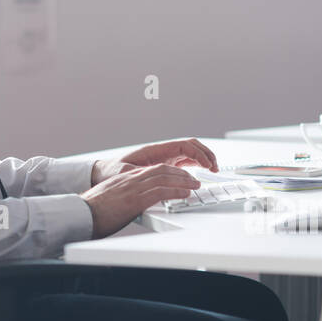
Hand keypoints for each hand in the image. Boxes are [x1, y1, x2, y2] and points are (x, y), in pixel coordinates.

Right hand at [79, 163, 201, 237]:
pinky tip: (185, 193)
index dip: (169, 172)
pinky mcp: (136, 199)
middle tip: (193, 179)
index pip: (152, 170)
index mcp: (125, 179)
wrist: (81, 214)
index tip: (179, 177)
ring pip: (165, 177)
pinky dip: (176, 191)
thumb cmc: (92, 211)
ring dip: (183, 181)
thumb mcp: (109, 199)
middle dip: (180, 174)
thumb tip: (128, 206)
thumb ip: (122, 198)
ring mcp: (134, 188)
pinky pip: (161, 191)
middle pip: (162, 170)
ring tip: (195, 185)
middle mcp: (131, 179)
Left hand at [90, 138, 217, 185]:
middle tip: (215, 168)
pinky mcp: (166, 166)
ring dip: (204, 159)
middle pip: (191, 146)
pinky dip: (197, 165)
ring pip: (191, 153)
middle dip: (206, 154)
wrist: (106, 173)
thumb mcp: (126, 172)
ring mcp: (166, 158)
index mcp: (156, 150)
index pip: (184, 146)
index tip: (207, 165)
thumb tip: (156, 174)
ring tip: (213, 170)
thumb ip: (141, 173)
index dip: (198, 154)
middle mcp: (163, 152)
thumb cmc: (113, 171)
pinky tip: (202, 173)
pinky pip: (186, 162)